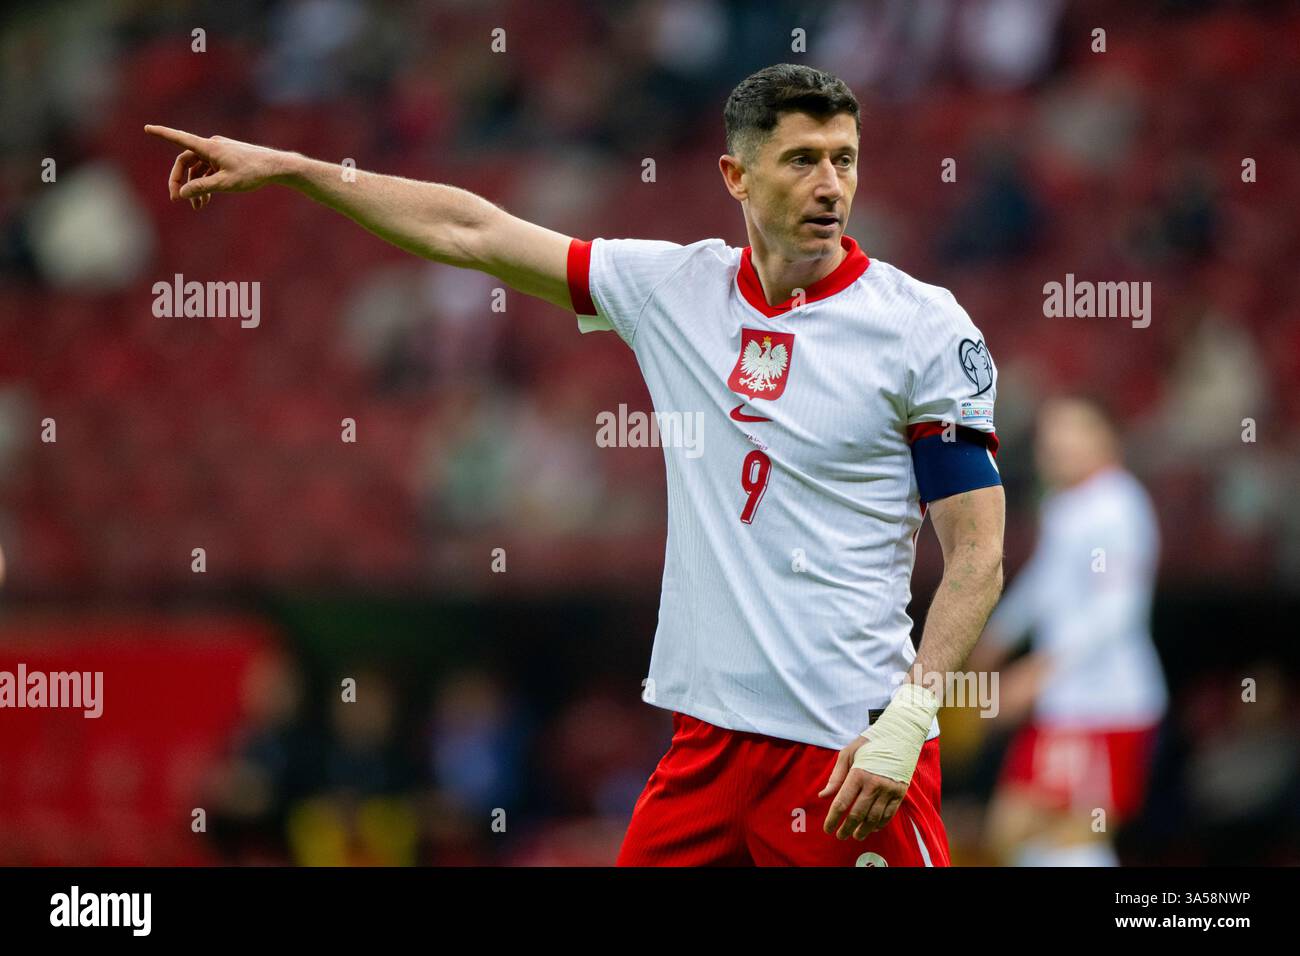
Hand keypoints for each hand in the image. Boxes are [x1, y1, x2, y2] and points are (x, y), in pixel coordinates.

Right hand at [144, 124, 291, 210]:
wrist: (277, 167)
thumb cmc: (253, 173)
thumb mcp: (225, 184)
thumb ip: (202, 188)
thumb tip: (181, 193)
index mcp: (209, 147)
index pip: (180, 138)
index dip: (163, 134)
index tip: (147, 128)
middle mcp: (212, 145)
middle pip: (186, 161)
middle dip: (179, 180)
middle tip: (176, 199)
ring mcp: (220, 151)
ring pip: (198, 168)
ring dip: (194, 186)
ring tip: (197, 207)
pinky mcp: (227, 158)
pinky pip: (209, 169)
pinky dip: (205, 182)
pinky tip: (206, 200)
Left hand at [819, 735, 907, 839]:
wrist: (900, 736)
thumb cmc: (869, 744)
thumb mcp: (847, 754)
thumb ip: (836, 777)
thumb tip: (823, 796)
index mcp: (858, 774)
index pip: (842, 803)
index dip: (833, 819)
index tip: (827, 829)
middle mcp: (874, 784)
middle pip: (857, 814)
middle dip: (846, 828)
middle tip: (840, 835)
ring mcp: (889, 790)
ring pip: (874, 818)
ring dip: (863, 830)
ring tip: (855, 835)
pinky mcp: (900, 793)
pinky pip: (888, 814)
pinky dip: (879, 824)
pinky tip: (872, 828)